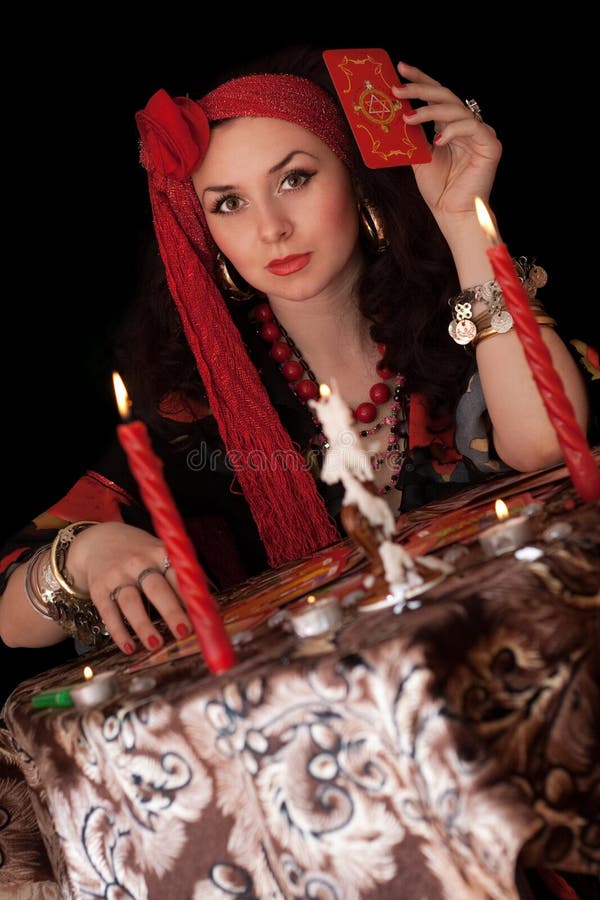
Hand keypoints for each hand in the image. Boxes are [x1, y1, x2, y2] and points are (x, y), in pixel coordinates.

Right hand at [68, 522, 191, 652]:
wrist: (99, 540)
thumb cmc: (140, 553)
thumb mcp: (160, 554)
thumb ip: (180, 576)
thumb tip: (209, 605)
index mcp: (159, 553)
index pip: (177, 576)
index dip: (190, 597)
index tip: (201, 616)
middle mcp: (138, 562)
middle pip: (156, 588)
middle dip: (171, 611)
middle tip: (184, 632)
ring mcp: (117, 575)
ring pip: (131, 602)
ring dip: (143, 625)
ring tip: (155, 645)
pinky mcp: (99, 589)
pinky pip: (108, 613)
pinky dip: (119, 632)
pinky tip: (129, 647)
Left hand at [393, 62, 501, 221]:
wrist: (453, 214)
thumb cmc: (439, 190)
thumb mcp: (419, 158)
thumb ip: (412, 136)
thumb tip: (393, 115)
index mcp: (449, 126)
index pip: (436, 96)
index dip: (420, 81)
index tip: (400, 68)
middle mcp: (465, 126)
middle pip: (445, 96)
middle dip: (420, 89)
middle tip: (398, 87)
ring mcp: (479, 133)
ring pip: (455, 109)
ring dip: (429, 110)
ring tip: (408, 118)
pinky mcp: (490, 145)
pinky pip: (472, 127)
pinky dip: (453, 130)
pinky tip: (438, 139)